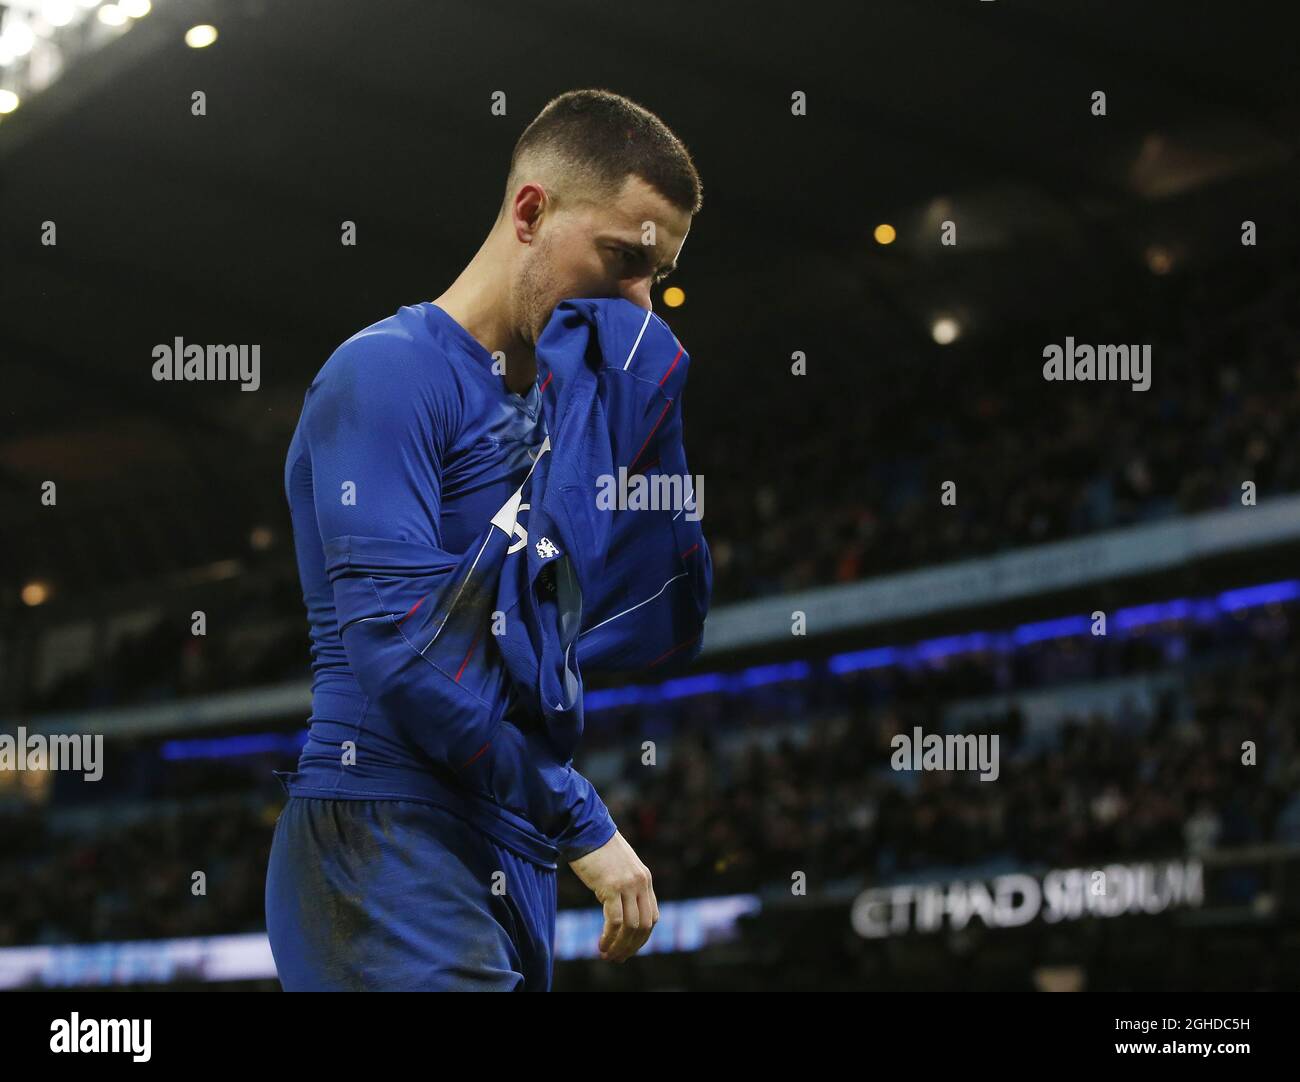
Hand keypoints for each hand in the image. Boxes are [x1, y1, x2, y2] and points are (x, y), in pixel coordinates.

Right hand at [567, 830, 658, 961]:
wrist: (586, 829)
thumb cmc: (598, 849)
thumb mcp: (619, 869)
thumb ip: (625, 887)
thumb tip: (619, 913)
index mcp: (645, 879)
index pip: (653, 917)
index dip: (642, 938)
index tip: (628, 949)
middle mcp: (640, 883)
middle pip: (645, 925)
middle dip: (632, 946)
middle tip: (618, 958)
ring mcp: (627, 884)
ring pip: (630, 926)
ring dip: (619, 945)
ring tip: (607, 955)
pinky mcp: (611, 886)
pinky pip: (614, 920)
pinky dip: (609, 937)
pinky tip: (600, 944)